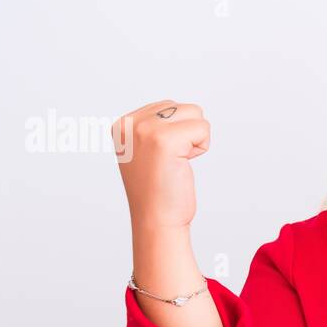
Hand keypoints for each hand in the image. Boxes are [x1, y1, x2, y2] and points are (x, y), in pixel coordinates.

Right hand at [112, 99, 210, 230]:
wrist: (155, 220)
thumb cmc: (156, 190)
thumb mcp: (143, 151)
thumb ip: (152, 127)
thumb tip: (174, 108)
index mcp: (122, 125)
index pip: (166, 106)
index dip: (175, 133)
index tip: (160, 158)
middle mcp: (131, 124)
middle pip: (182, 107)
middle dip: (186, 134)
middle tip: (171, 162)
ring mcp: (146, 130)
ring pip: (195, 114)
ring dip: (195, 139)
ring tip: (177, 162)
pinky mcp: (165, 140)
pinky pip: (203, 129)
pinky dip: (202, 147)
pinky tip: (185, 164)